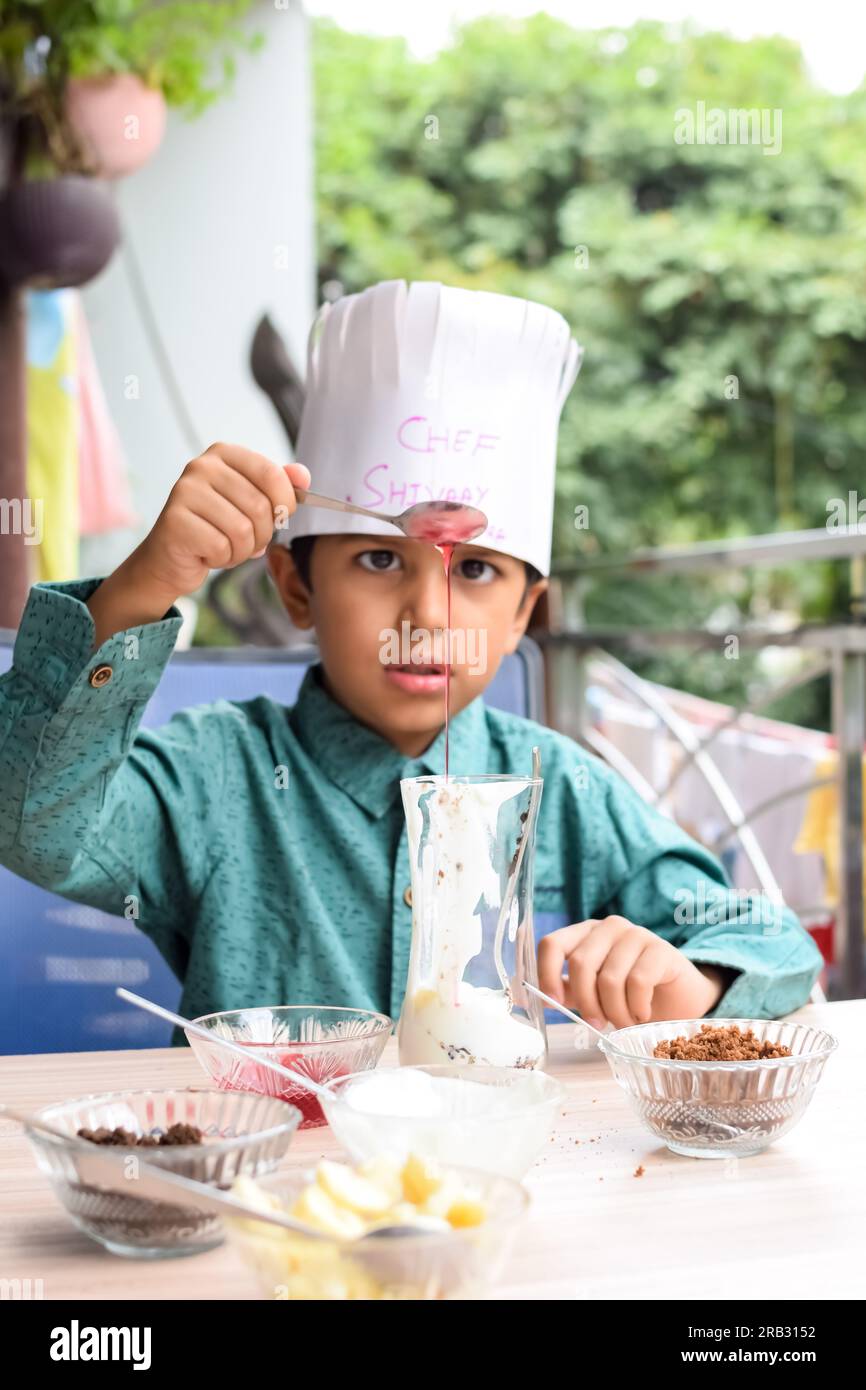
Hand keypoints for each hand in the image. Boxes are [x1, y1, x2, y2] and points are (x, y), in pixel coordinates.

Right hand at [135, 443, 310, 598]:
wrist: (172, 558)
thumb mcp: (251, 503)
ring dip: (242, 550)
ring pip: (242, 530)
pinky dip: (222, 559)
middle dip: (262, 535)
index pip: (271, 473)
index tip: (280, 516)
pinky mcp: (174, 520)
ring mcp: (184, 491)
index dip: (285, 503)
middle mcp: (201, 466)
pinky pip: (220, 547)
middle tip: (247, 541)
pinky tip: (207, 554)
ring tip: (226, 547)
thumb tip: (302, 475)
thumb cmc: (216, 528)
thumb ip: (278, 486)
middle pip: (259, 506)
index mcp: (224, 454)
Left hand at [537, 916, 725, 1028]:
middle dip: (587, 1002)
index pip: (552, 944)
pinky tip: (642, 1014)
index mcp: (584, 934)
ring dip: (615, 1012)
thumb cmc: (627, 995)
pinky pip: (639, 982)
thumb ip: (563, 990)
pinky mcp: (661, 949)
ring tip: (624, 1023)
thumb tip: (525, 996)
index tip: (554, 1005)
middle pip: (581, 963)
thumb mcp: (590, 992)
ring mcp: (636, 934)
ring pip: (610, 978)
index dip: (547, 974)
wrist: (676, 999)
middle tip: (596, 1025)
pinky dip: (637, 1007)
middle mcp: (608, 927)